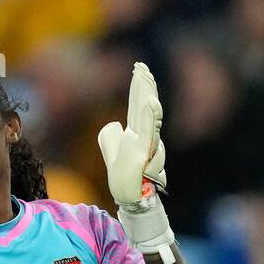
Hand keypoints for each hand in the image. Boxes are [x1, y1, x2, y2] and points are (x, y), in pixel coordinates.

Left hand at [97, 62, 174, 263]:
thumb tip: (115, 124)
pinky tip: (151, 103)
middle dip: (143, 85)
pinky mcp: (142, 153)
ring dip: (146, 95)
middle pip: (143, 105)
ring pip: (148, 115)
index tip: (139, 68)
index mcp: (136, 132)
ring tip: (144, 77)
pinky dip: (151, 117)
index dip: (139, 86)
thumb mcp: (112, 150)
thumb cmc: (123, 176)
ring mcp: (144, 144)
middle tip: (141, 66)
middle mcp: (143, 135)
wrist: (129, 197)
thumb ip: (112, 135)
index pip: (138, 104)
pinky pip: (148, 132)